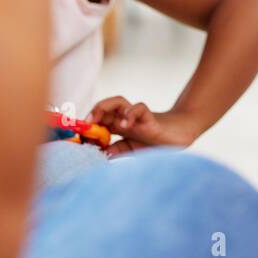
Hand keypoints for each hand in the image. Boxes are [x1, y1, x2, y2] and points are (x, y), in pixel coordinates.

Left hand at [87, 97, 202, 155]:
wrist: (181, 135)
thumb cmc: (156, 141)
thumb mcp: (132, 149)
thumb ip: (117, 151)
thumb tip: (99, 155)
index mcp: (119, 126)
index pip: (98, 120)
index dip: (86, 126)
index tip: (76, 137)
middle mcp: (125, 119)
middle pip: (104, 107)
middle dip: (91, 113)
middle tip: (82, 126)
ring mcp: (137, 117)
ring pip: (117, 102)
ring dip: (103, 107)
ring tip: (95, 120)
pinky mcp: (150, 118)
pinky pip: (139, 108)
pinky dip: (130, 114)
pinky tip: (124, 125)